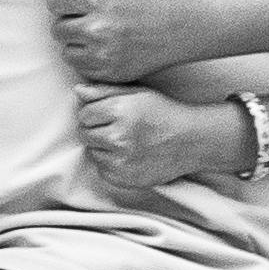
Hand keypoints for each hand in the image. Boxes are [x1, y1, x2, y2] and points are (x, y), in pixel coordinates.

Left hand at [49, 0, 200, 85]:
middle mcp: (96, 29)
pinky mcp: (109, 73)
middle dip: (70, 20)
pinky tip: (105, 48)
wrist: (181, 28)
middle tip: (90, 16)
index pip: (56, 1)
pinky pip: (82, 68)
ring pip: (67, 51)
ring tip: (97, 33)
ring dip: (77, 43)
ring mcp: (102, 55)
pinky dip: (89, 60)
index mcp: (97, 1)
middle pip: (58, 28)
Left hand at [77, 84, 233, 195]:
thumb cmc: (163, 113)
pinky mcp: (124, 178)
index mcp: (120, 111)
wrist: (191, 141)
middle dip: (96, 130)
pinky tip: (129, 155)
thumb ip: (104, 91)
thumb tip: (78, 91)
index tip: (109, 114)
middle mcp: (118, 137)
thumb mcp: (137, 94)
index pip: (84, 114)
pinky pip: (103, 170)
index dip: (94, 113)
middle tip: (118, 128)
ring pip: (92, 152)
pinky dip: (111, 164)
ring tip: (126, 141)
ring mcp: (120, 160)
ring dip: (103, 148)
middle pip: (84, 134)